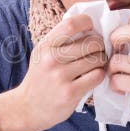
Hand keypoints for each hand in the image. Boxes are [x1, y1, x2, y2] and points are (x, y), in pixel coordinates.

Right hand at [0, 14, 106, 130]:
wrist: (27, 108)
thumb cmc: (40, 78)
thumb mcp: (42, 54)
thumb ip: (60, 41)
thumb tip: (88, 26)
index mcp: (45, 46)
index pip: (71, 24)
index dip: (87, 23)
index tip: (91, 28)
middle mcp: (51, 59)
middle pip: (91, 42)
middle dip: (100, 45)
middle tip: (99, 51)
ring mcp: (60, 76)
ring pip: (97, 59)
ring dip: (102, 61)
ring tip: (97, 64)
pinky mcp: (70, 93)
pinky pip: (97, 76)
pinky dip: (100, 75)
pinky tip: (94, 76)